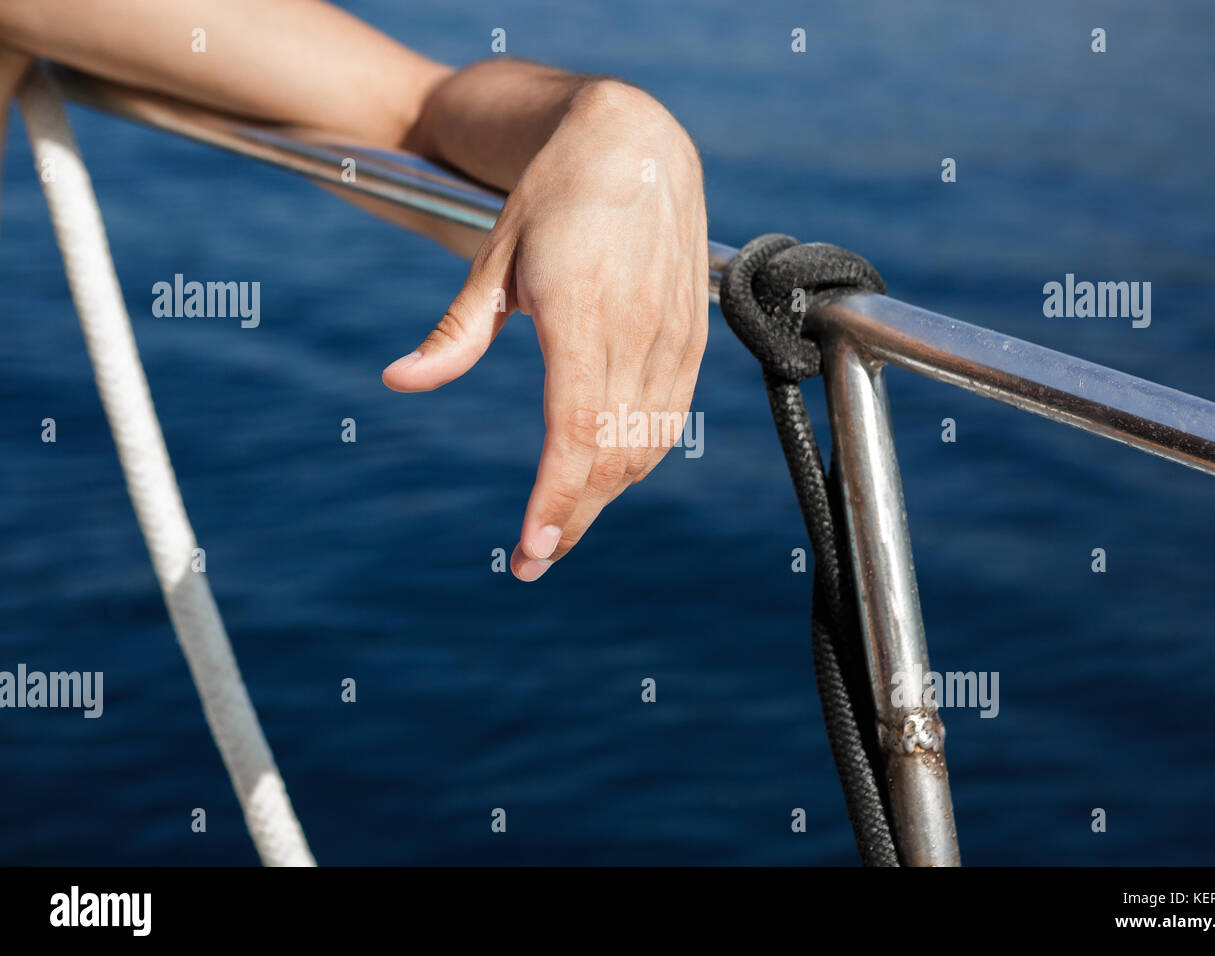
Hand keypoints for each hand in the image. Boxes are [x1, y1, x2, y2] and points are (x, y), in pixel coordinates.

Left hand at [382, 81, 708, 580]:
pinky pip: (670, 421)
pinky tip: (605, 473)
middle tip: (534, 557)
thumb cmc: (552, 198)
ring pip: (646, 446)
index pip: (574, 427)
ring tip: (564, 524)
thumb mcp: (494, 257)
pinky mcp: (693, 339)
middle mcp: (635, 325)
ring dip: (605, 496)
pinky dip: (637, 460)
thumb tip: (397, 381)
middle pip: (611, 452)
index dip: (555, 497)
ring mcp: (673, 335)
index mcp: (579, 305)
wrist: (635, 144)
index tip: (532, 549)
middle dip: (575, 517)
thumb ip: (455, 332)